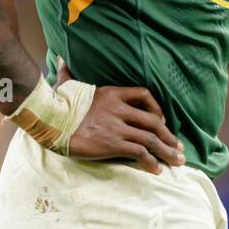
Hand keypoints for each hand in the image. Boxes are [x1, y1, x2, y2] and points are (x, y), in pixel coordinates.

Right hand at [56, 57, 184, 174]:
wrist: (50, 122)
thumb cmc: (57, 105)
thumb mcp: (66, 86)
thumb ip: (67, 73)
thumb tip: (59, 59)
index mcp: (112, 93)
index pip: (144, 94)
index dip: (157, 108)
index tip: (163, 120)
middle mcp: (119, 109)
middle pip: (153, 121)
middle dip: (169, 136)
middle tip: (178, 148)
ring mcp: (117, 127)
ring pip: (151, 138)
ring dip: (167, 151)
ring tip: (176, 161)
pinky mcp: (113, 143)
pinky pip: (139, 152)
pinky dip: (150, 162)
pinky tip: (156, 169)